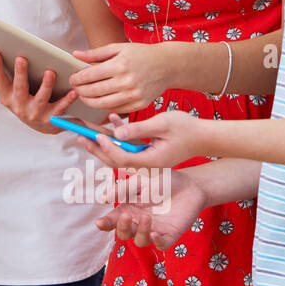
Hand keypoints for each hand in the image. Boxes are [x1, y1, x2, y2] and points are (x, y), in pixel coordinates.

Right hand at [0, 49, 78, 133]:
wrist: (41, 126)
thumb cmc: (20, 100)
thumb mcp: (4, 90)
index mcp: (6, 97)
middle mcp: (19, 106)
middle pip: (19, 88)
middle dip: (20, 73)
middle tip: (22, 58)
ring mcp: (35, 113)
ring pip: (41, 97)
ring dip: (46, 84)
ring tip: (49, 71)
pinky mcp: (52, 118)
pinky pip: (61, 107)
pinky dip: (68, 100)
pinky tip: (74, 90)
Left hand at [69, 42, 179, 113]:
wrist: (168, 66)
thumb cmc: (141, 54)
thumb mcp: (118, 47)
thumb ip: (95, 53)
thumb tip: (75, 55)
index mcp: (119, 65)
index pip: (89, 76)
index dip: (76, 78)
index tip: (72, 79)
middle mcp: (126, 82)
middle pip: (93, 91)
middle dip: (80, 91)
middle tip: (75, 88)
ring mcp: (133, 96)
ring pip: (101, 104)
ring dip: (88, 101)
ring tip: (83, 96)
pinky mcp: (139, 105)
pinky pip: (115, 110)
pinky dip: (103, 107)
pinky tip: (99, 101)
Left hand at [78, 109, 204, 170]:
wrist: (205, 136)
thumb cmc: (187, 128)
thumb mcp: (162, 124)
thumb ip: (139, 129)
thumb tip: (117, 132)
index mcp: (151, 161)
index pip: (122, 158)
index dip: (107, 147)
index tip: (96, 134)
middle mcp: (147, 164)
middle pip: (115, 160)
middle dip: (96, 148)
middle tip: (78, 135)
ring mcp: (148, 160)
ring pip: (120, 154)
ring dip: (103, 142)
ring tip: (86, 131)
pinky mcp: (148, 153)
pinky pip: (129, 148)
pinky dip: (119, 137)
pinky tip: (112, 121)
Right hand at [92, 166, 207, 249]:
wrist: (190, 184)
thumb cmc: (163, 180)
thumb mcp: (140, 180)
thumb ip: (123, 189)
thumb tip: (103, 198)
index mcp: (128, 209)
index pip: (112, 220)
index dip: (104, 224)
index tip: (100, 222)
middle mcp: (138, 222)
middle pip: (123, 234)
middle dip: (121, 228)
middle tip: (126, 216)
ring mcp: (154, 229)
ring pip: (140, 241)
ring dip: (140, 232)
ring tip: (147, 218)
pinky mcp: (170, 234)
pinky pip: (160, 245)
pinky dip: (156, 242)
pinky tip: (156, 233)